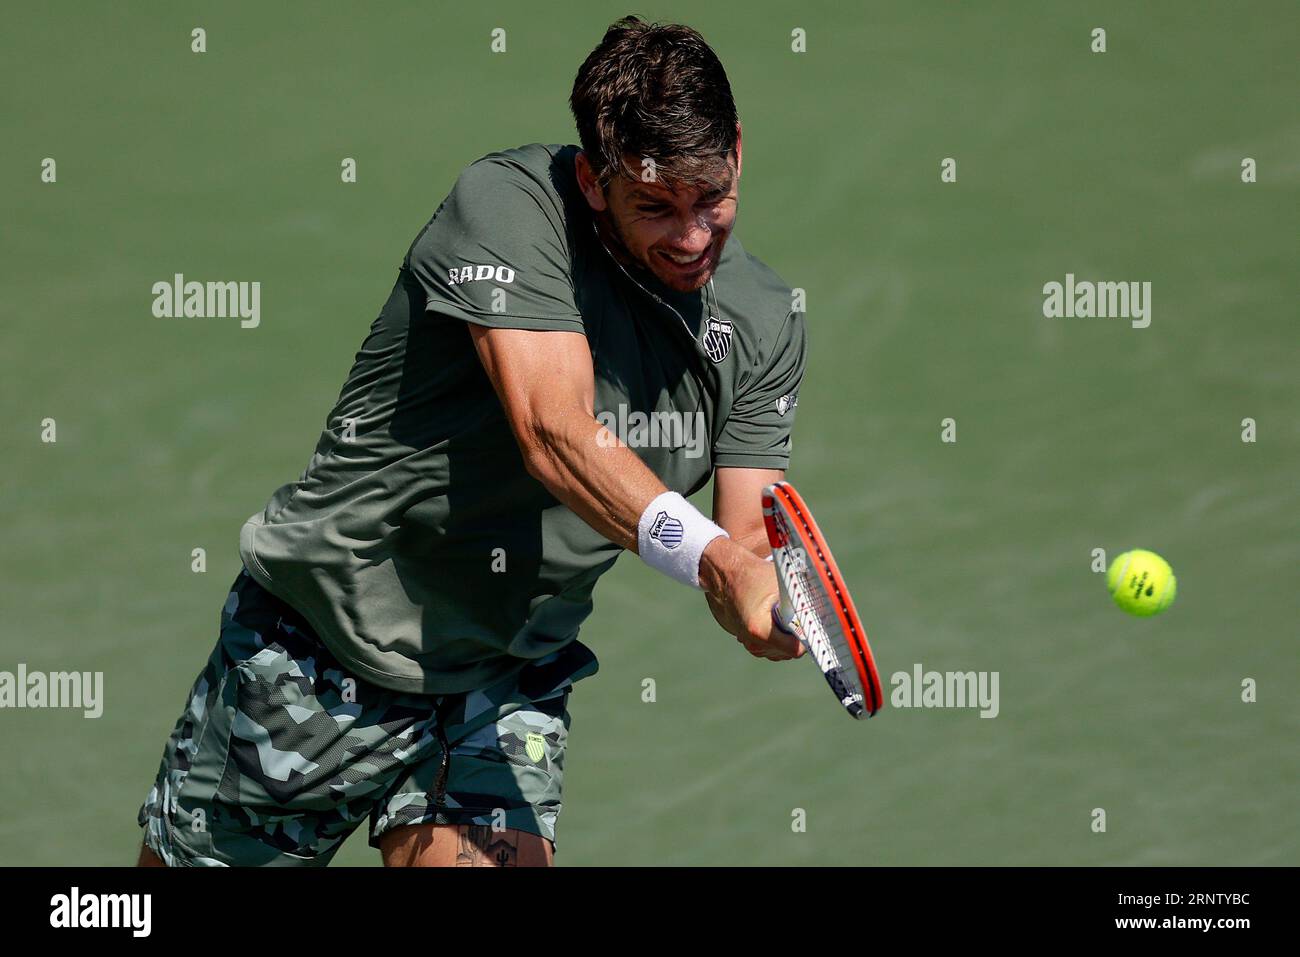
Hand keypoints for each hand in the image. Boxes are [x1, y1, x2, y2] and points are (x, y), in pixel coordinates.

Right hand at [699, 538, 805, 660]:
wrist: (725, 575)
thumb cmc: (754, 576)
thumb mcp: (782, 582)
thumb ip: (803, 596)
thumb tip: (829, 603)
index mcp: (760, 629)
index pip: (795, 649)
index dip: (808, 638)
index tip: (814, 626)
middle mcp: (753, 642)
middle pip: (790, 652)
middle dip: (800, 636)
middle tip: (804, 617)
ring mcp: (749, 644)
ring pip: (782, 652)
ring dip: (790, 638)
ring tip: (790, 617)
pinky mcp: (747, 642)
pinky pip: (772, 648)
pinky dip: (780, 638)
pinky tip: (780, 621)